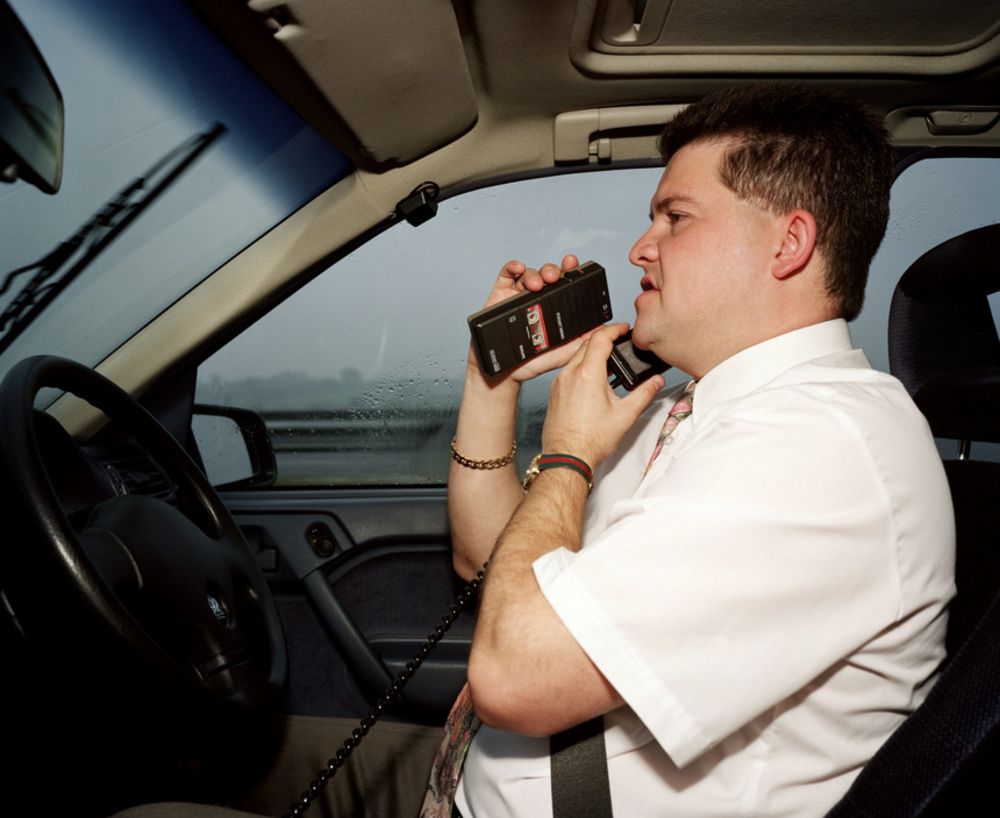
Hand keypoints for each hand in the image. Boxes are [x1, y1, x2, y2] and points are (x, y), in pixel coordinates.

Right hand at [468, 255, 594, 383]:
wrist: (504, 374)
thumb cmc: (531, 364)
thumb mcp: (564, 354)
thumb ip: (583, 341)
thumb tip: (603, 329)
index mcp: (553, 309)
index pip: (564, 285)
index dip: (570, 272)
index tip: (574, 266)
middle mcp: (537, 300)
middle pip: (547, 276)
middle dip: (552, 271)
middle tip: (554, 277)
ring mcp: (519, 297)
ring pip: (529, 274)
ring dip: (535, 273)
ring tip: (537, 284)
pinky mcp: (501, 296)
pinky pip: (507, 275)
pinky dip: (513, 267)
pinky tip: (519, 269)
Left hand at [542, 324, 663, 466]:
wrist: (567, 458)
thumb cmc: (591, 440)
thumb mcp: (625, 415)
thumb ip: (644, 393)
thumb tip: (655, 382)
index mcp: (587, 374)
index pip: (600, 338)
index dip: (614, 329)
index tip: (623, 329)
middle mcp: (569, 374)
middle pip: (586, 344)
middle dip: (604, 339)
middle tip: (618, 342)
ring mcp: (559, 383)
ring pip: (576, 357)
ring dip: (592, 354)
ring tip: (609, 363)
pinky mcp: (555, 393)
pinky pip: (568, 370)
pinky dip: (581, 367)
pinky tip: (593, 379)